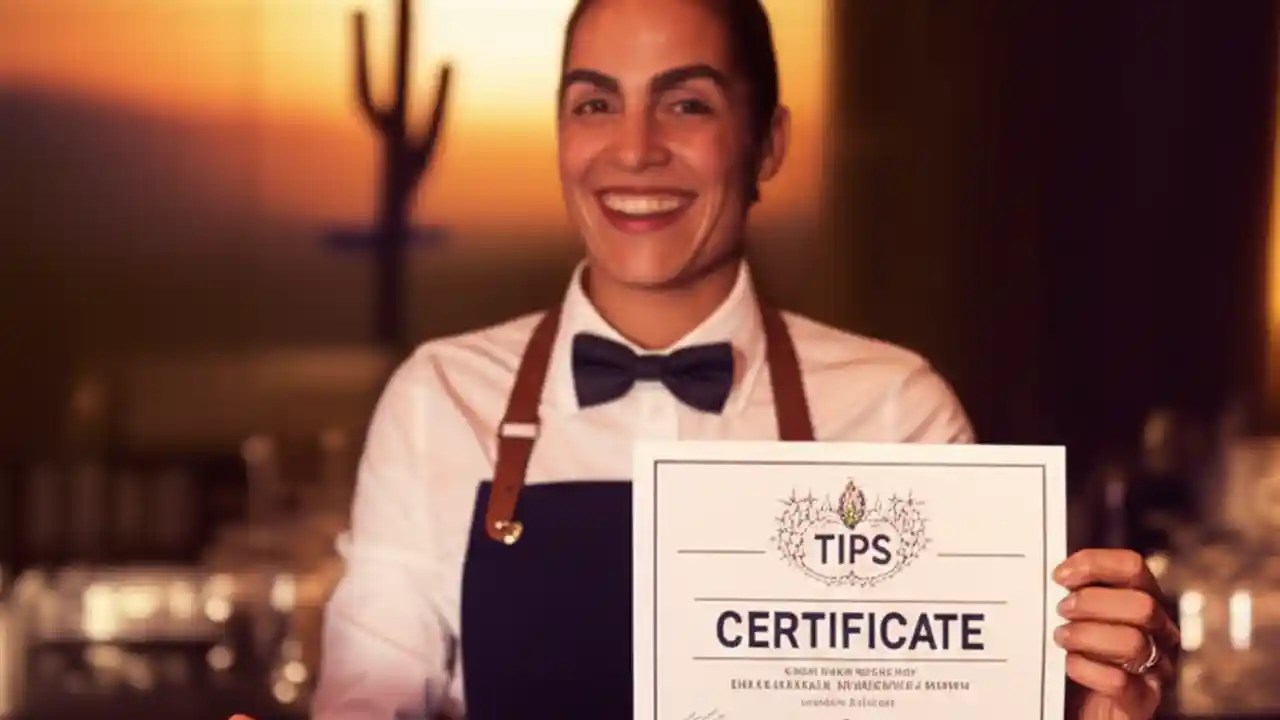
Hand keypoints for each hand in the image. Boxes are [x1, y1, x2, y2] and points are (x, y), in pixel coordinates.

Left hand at [1053, 549, 1178, 719]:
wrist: (1079, 707)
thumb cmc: (1077, 656)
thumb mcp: (1077, 616)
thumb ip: (1073, 594)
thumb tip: (1053, 575)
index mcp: (1142, 601)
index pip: (1132, 567)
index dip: (1095, 564)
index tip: (1060, 576)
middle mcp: (1157, 632)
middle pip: (1142, 604)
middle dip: (1092, 603)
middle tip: (1062, 611)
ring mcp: (1154, 668)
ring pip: (1134, 642)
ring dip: (1087, 636)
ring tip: (1062, 639)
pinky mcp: (1140, 701)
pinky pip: (1120, 681)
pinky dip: (1088, 670)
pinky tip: (1070, 665)